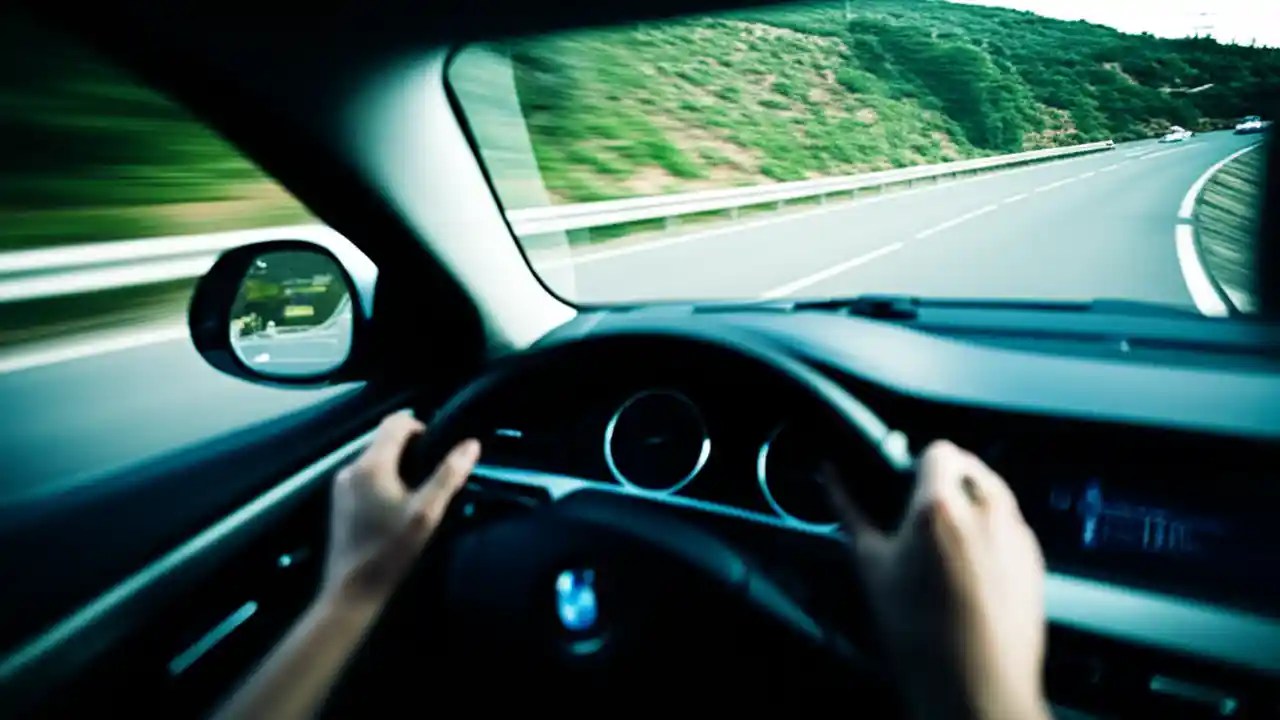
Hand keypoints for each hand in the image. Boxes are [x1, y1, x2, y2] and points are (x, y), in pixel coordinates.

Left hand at [323, 411, 479, 606]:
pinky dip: (383, 479)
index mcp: (371, 464)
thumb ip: (448, 476)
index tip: (438, 449)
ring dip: (397, 464)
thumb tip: (471, 444)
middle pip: (384, 439)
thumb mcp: (426, 514)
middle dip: (410, 448)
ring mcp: (341, 485)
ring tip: (418, 491)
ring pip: (375, 458)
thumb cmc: (390, 551)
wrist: (352, 590)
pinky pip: (365, 476)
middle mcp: (351, 468)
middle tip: (433, 472)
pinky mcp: (339, 502)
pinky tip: (396, 505)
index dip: (420, 426)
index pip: (395, 422)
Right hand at [826, 441, 1048, 719]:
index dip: (918, 462)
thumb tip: (831, 480)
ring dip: (971, 506)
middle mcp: (987, 511)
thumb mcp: (871, 566)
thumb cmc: (919, 632)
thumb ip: (849, 512)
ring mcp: (1017, 535)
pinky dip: (992, 535)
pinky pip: (1011, 527)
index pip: (938, 449)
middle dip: (947, 483)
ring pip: (994, 496)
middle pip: (970, 467)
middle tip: (921, 516)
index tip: (906, 484)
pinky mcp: (1035, 560)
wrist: (975, 685)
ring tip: (945, 547)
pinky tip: (970, 571)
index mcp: (939, 505)